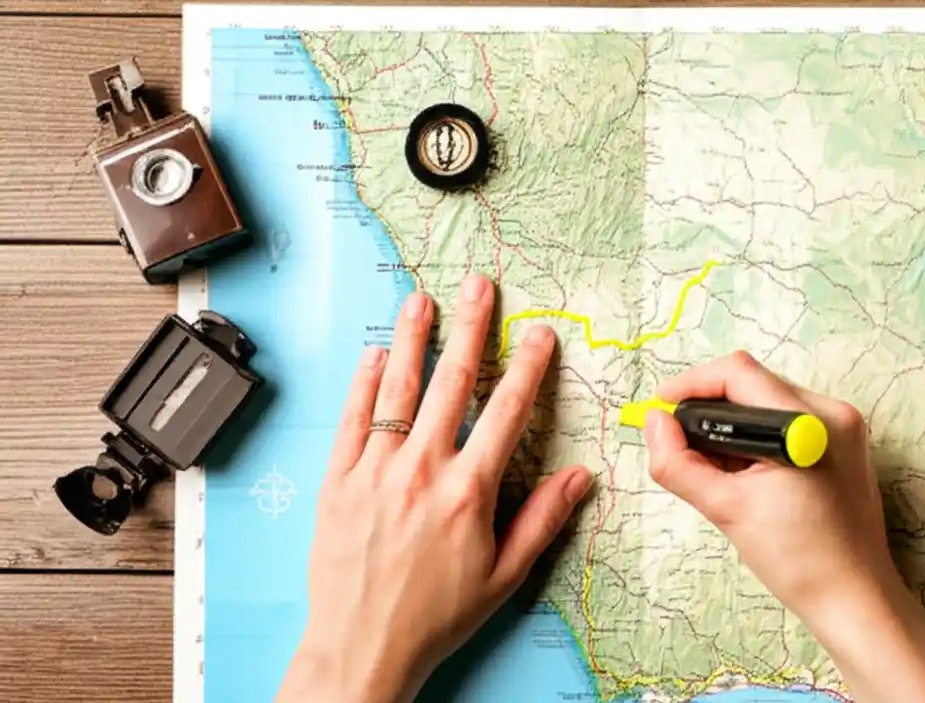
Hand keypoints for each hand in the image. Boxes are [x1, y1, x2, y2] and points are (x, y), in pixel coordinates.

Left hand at [276, 276, 591, 702]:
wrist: (363, 646)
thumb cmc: (436, 616)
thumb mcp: (504, 575)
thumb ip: (542, 520)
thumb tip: (581, 477)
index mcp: (467, 493)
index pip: (506, 412)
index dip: (527, 367)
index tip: (538, 333)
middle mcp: (421, 471)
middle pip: (452, 383)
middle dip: (471, 328)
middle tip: (479, 286)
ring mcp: (374, 472)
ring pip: (397, 391)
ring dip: (413, 340)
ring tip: (421, 300)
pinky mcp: (336, 481)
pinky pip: (352, 420)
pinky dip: (364, 384)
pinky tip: (376, 356)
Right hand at [641, 350, 895, 619]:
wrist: (854, 598)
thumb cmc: (798, 560)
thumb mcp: (726, 509)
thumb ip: (679, 462)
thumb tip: (653, 424)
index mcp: (807, 423)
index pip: (737, 374)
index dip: (691, 385)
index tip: (661, 411)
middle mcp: (832, 413)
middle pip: (752, 385)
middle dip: (709, 410)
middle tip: (678, 444)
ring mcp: (843, 427)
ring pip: (767, 403)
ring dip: (731, 427)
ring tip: (712, 468)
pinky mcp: (844, 444)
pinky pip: (787, 423)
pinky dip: (756, 439)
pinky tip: (743, 474)